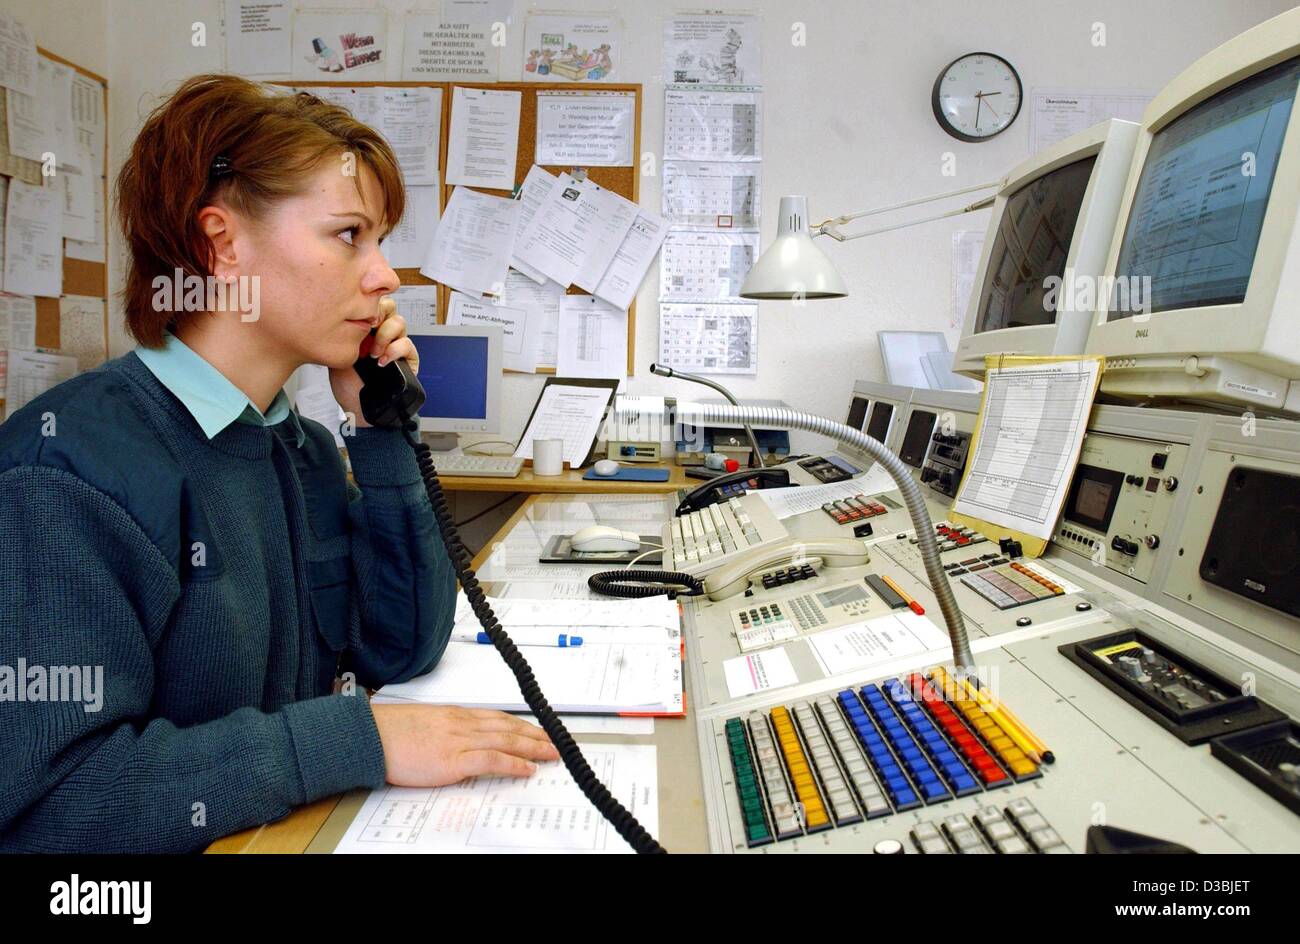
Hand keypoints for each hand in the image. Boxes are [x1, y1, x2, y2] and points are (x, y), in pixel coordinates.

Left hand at [328, 297, 419, 428]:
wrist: (360, 408)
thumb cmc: (348, 384)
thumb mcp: (337, 352)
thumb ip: (343, 333)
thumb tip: (343, 317)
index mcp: (365, 327)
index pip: (372, 302)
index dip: (368, 304)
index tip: (358, 314)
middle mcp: (382, 333)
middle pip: (389, 306)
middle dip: (379, 314)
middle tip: (369, 327)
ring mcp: (396, 345)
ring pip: (400, 322)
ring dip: (385, 335)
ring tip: (373, 352)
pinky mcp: (408, 359)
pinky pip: (408, 344)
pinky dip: (395, 350)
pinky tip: (383, 360)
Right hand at [370, 703, 559, 785]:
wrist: (371, 735)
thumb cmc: (391, 732)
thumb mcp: (425, 725)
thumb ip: (445, 731)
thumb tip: (458, 741)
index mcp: (456, 715)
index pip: (499, 717)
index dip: (523, 724)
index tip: (540, 730)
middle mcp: (463, 724)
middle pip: (510, 727)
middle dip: (537, 735)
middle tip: (558, 742)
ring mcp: (460, 741)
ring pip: (507, 740)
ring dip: (534, 748)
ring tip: (553, 754)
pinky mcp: (453, 760)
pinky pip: (491, 760)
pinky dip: (513, 764)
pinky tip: (528, 769)